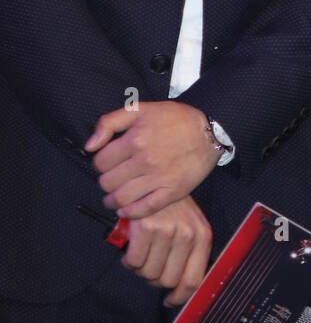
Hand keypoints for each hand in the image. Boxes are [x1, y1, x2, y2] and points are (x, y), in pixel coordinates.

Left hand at [85, 101, 220, 217]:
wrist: (209, 132)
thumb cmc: (174, 119)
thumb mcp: (140, 109)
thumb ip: (109, 122)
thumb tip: (89, 146)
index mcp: (135, 139)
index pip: (100, 162)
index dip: (100, 163)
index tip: (107, 163)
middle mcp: (145, 160)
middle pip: (108, 182)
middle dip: (105, 181)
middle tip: (111, 179)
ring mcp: (159, 178)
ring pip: (122, 199)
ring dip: (112, 201)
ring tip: (113, 198)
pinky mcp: (173, 192)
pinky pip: (145, 209)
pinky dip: (130, 213)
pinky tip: (126, 209)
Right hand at [119, 193, 212, 306]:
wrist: (153, 178)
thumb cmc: (171, 206)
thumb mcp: (189, 225)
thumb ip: (188, 253)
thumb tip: (178, 289)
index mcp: (202, 236)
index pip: (193, 280)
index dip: (180, 296)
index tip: (169, 300)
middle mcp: (187, 234)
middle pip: (168, 280)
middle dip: (155, 278)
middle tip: (150, 264)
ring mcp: (167, 231)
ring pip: (149, 273)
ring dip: (141, 268)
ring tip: (141, 253)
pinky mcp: (145, 227)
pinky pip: (134, 262)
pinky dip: (130, 260)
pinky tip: (131, 249)